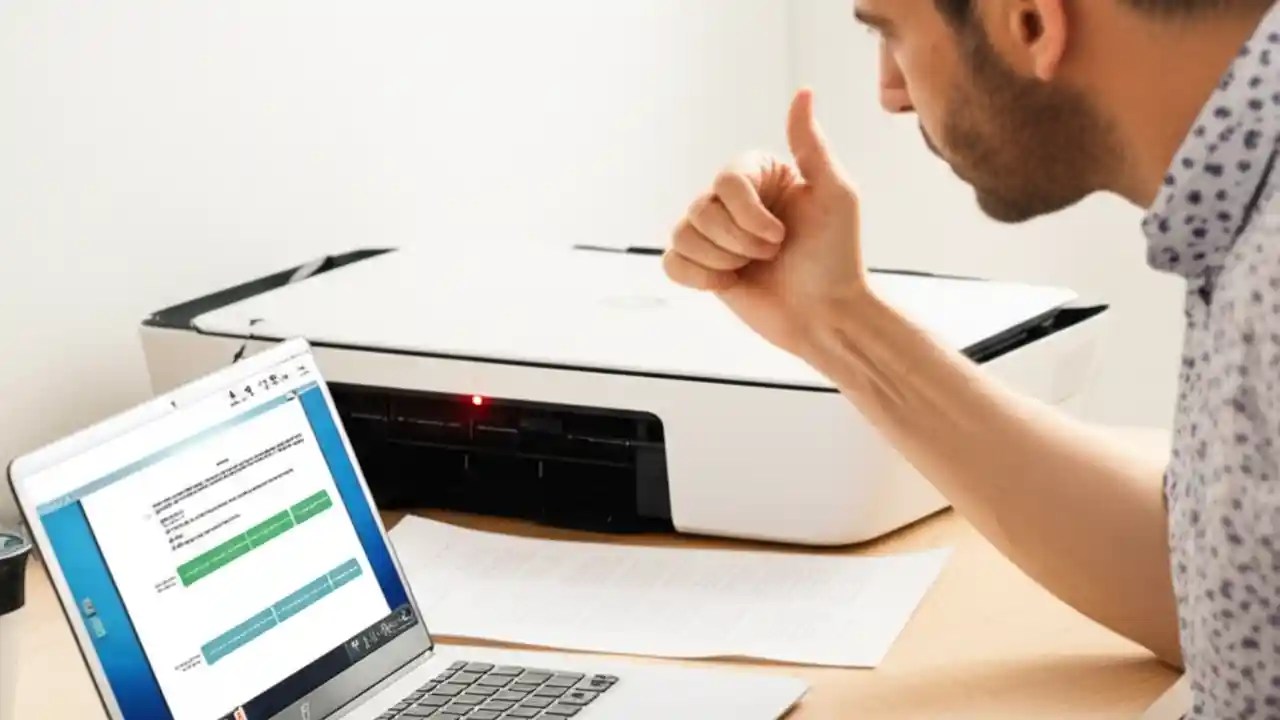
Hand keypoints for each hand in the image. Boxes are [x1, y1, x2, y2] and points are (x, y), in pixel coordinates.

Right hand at [662, 88, 866, 357]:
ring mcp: (714, 233)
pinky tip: (727, 282)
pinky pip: (671, 262)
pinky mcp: (700, 266)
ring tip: (752, 268)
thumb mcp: (835, 195)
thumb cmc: (836, 257)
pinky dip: (698, 276)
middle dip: (738, 242)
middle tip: (772, 255)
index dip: (748, 215)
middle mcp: (733, 199)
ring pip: (683, 234)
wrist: (825, 316)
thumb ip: (811, 145)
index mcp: (761, 176)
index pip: (726, 180)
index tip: (781, 237)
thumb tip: (803, 92)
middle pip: (701, 209)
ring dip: (722, 260)